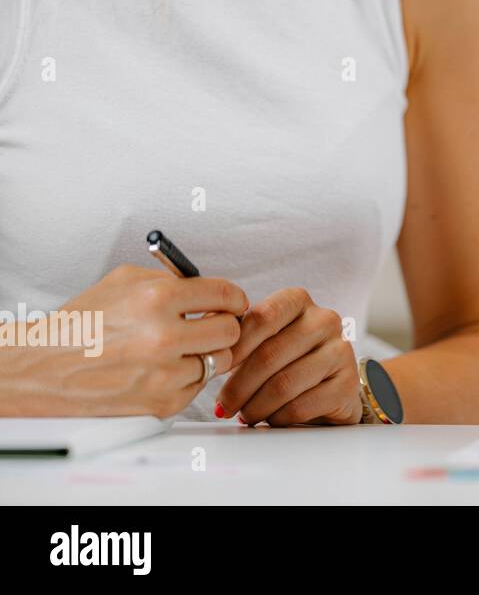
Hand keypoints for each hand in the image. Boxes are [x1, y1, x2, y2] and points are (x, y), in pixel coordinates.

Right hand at [10, 265, 246, 417]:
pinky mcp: (161, 402)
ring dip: (205, 354)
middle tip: (211, 326)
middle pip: (230, 331)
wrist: (40, 370)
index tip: (234, 303)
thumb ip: (170, 279)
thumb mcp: (122, 282)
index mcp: (156, 298)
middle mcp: (163, 336)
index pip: (224, 294)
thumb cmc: (80, 326)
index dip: (234, 299)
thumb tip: (209, 288)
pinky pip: (197, 387)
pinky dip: (186, 378)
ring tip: (180, 349)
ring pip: (217, 361)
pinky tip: (162, 370)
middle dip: (224, 326)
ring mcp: (164, 373)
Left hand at [217, 287, 360, 426]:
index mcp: (299, 301)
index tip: (218, 367)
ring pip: (284, 384)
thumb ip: (238, 336)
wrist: (330, 385)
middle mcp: (325, 320)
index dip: (235, 346)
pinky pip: (301, 406)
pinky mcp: (348, 384)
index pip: (262, 317)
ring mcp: (341, 351)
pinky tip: (272, 418)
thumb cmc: (287, 360)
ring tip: (245, 415)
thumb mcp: (263, 339)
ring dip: (255, 406)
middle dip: (238, 387)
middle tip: (224, 405)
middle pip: (269, 355)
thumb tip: (206, 346)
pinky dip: (278, 418)